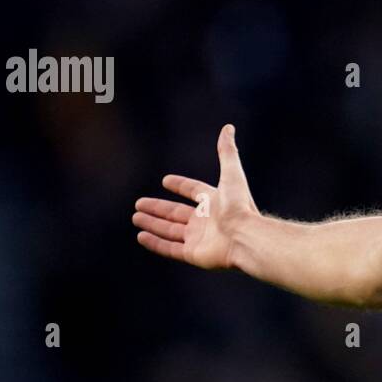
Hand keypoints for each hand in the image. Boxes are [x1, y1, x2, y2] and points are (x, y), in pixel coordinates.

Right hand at [133, 124, 258, 269]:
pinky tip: (141, 236)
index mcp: (215, 202)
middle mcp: (206, 220)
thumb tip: (228, 127)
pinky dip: (155, 243)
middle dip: (157, 208)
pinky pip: (170, 248)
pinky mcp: (194, 254)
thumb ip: (227, 152)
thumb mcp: (232, 174)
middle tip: (138, 203)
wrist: (246, 237)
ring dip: (152, 224)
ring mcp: (200, 238)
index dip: (181, 185)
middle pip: (176, 213)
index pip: (194, 191)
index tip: (165, 180)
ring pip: (170, 230)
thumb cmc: (240, 206)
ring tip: (135, 217)